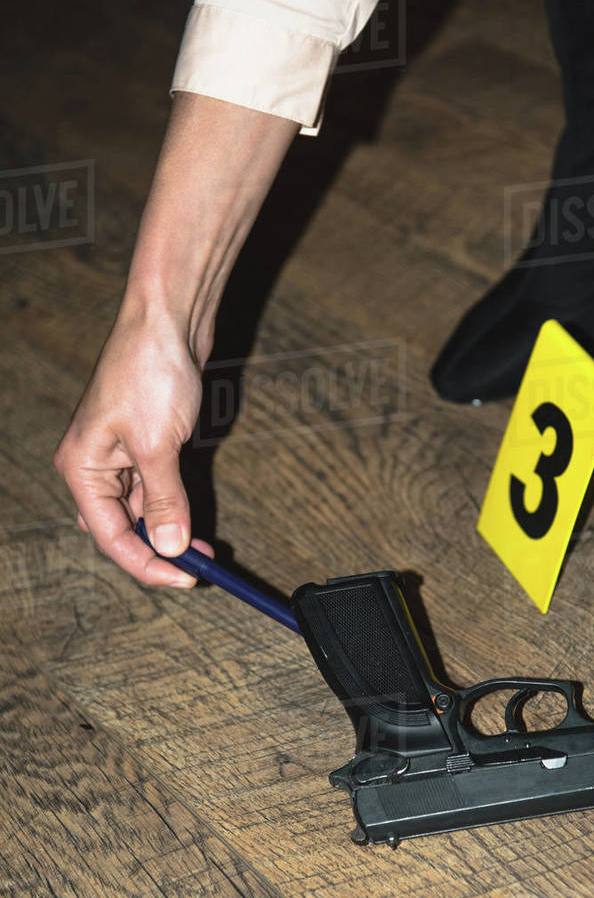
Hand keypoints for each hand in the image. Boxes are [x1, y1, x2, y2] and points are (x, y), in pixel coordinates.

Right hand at [53, 93, 298, 584]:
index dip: (147, 564)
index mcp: (82, 468)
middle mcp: (95, 464)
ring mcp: (120, 452)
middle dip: (158, 550)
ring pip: (141, 510)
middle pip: (121, 528)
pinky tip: (195, 516)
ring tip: (207, 548)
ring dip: (171, 528)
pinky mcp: (146, 440)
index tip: (187, 578)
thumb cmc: (150, 371)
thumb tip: (168, 547)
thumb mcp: (158, 446)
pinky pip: (157, 487)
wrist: (169, 318)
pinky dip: (175, 504)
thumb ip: (163, 501)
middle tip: (199, 568)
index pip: (110, 537)